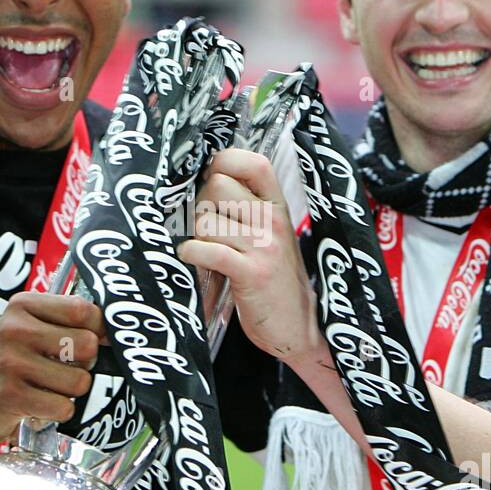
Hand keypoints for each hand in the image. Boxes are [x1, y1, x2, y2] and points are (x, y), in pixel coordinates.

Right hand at [0, 292, 106, 448]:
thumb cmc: (8, 364)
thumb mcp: (28, 328)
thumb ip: (67, 322)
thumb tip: (114, 331)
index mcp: (22, 305)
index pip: (84, 310)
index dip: (97, 330)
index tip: (91, 340)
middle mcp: (14, 329)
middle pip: (87, 346)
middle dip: (83, 364)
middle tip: (61, 369)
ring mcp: (11, 363)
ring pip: (80, 381)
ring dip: (70, 391)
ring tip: (46, 388)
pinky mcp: (11, 396)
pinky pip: (65, 407)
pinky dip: (57, 412)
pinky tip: (37, 404)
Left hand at [177, 149, 318, 362]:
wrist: (298, 327)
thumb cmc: (274, 280)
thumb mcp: (270, 235)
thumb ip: (246, 209)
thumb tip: (204, 183)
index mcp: (277, 206)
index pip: (253, 162)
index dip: (224, 164)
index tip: (213, 183)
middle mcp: (273, 220)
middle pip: (217, 186)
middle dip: (202, 206)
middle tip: (207, 229)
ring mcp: (264, 246)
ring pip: (206, 220)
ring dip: (196, 236)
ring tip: (205, 251)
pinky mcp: (252, 274)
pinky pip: (206, 250)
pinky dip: (191, 254)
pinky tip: (195, 260)